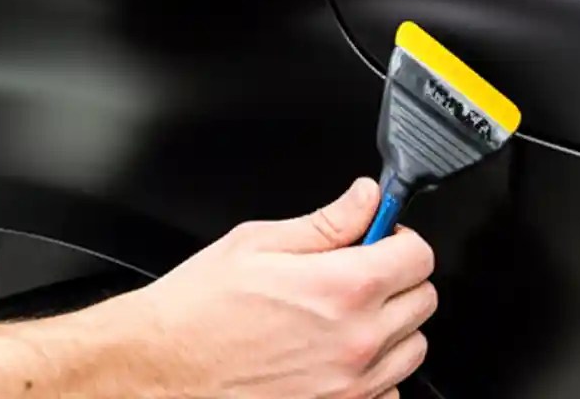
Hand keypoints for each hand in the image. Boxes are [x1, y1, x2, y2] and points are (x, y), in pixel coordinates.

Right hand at [100, 179, 435, 397]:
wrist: (156, 371)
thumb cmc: (196, 311)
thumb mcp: (258, 244)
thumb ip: (328, 222)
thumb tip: (368, 198)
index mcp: (343, 288)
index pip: (419, 256)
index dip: (399, 241)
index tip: (380, 241)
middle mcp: (357, 341)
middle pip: (423, 301)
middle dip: (397, 281)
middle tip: (359, 275)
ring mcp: (351, 385)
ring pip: (413, 348)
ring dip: (392, 329)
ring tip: (347, 318)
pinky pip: (389, 392)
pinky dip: (374, 375)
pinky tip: (338, 358)